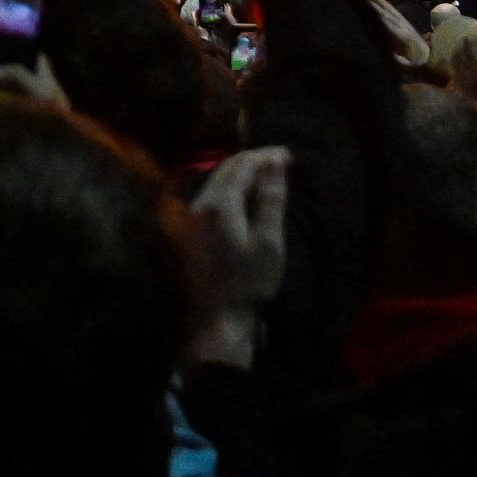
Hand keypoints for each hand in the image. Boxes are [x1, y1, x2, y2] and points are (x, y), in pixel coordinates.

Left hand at [189, 144, 295, 366]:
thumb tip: (275, 162)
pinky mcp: (188, 233)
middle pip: (225, 170)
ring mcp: (189, 219)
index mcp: (218, 204)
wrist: (219, 322)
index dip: (265, 156)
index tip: (288, 155)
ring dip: (240, 174)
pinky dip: (230, 190)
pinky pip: (211, 198)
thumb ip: (270, 199)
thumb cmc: (249, 283)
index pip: (242, 165)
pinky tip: (244, 198)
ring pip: (216, 183)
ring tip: (265, 175)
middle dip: (253, 161)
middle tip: (280, 161)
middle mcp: (198, 205)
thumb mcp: (269, 241)